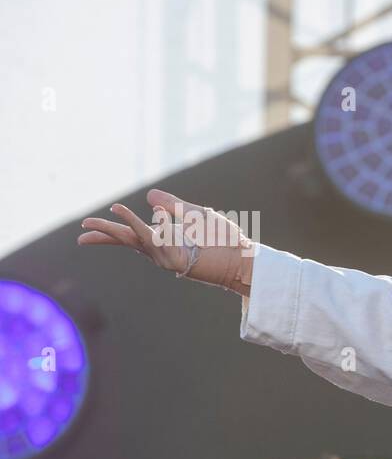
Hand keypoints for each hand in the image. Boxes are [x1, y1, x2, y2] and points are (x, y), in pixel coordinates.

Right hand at [78, 189, 253, 294]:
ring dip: (124, 226)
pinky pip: (159, 243)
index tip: (87, 226)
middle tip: (81, 230)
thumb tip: (150, 197)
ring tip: (106, 214)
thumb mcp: (194, 214)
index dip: (109, 231)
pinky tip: (149, 214)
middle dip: (105, 234)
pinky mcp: (178, 262)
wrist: (242, 256)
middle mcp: (162, 249)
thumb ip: (172, 205)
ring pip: (140, 240)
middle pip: (128, 241)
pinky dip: (149, 227)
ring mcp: (169, 257)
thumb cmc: (223, 238)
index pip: (131, 234)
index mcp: (163, 238)